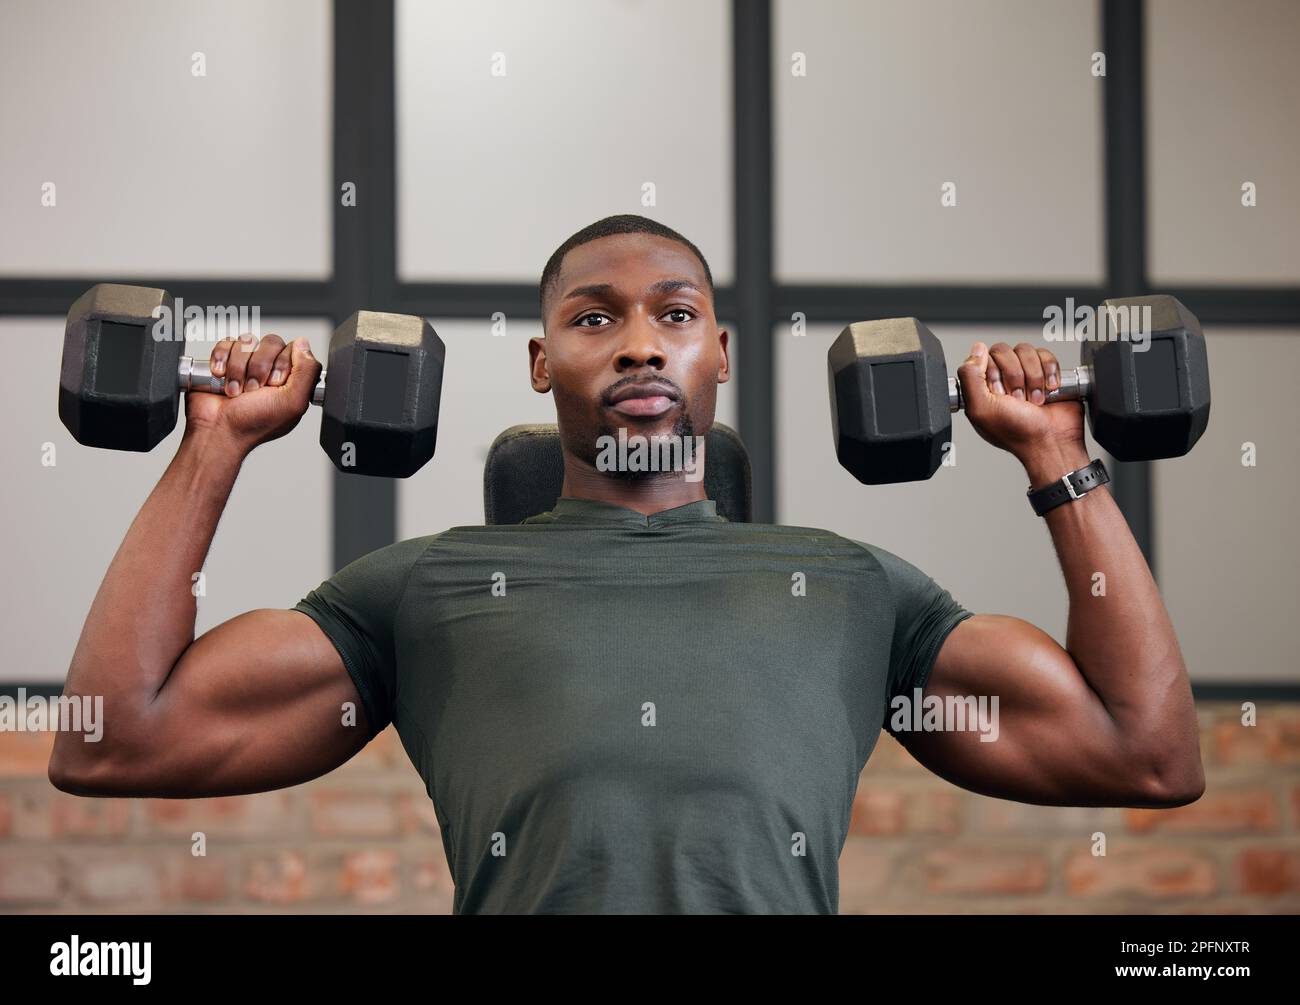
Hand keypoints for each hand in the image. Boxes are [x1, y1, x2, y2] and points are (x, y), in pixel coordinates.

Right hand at [183, 333, 321, 453]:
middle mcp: (269, 370)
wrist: (217, 430)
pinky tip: (220, 377)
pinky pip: (226, 343)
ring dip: (239, 367)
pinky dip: (222, 359)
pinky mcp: (225, 360)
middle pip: (271, 343)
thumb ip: (307, 372)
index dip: (282, 364)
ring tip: (235, 389)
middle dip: (259, 367)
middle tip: (254, 389)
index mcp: (289, 380)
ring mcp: (246, 364)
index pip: (294, 350)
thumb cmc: (253, 424)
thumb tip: (304, 344)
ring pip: (248, 342)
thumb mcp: (293, 403)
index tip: (275, 384)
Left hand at [955, 341, 1085, 466]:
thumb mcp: (981, 408)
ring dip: (1033, 377)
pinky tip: (1049, 390)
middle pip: (1004, 351)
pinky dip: (1050, 372)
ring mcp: (1025, 374)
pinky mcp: (1046, 372)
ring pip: (1026, 351)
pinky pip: (1046, 355)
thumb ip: (970, 377)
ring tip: (1034, 399)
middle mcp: (1002, 379)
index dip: (994, 374)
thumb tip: (976, 350)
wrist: (1052, 442)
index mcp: (982, 387)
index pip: (982, 357)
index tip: (999, 394)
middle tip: (1018, 399)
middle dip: (1014, 376)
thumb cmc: (1018, 433)